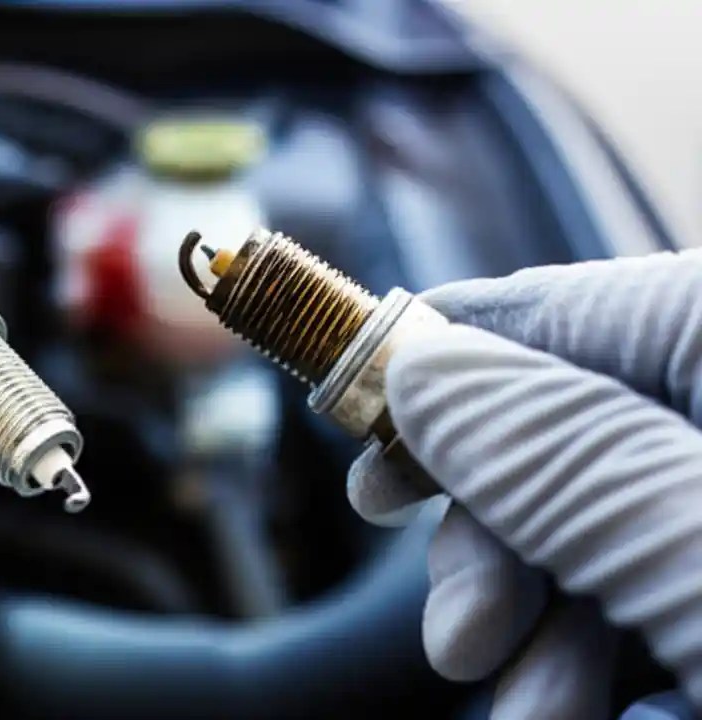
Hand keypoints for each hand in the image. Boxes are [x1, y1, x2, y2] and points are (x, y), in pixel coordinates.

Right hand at [347, 248, 701, 717]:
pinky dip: (603, 655)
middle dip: (496, 536)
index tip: (356, 413)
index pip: (582, 307)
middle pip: (579, 428)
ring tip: (540, 715)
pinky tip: (599, 714)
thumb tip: (427, 369)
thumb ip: (572, 459)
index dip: (450, 351)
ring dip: (539, 626)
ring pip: (606, 525)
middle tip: (464, 632)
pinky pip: (650, 584)